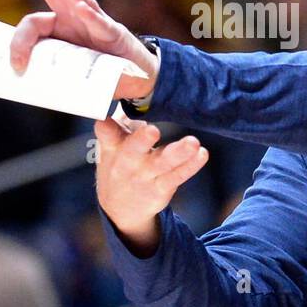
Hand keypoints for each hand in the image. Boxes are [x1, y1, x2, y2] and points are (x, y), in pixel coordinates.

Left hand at [9, 0, 157, 101]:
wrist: (136, 76)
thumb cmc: (98, 70)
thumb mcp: (68, 73)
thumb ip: (49, 73)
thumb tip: (22, 85)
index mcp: (60, 27)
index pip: (34, 22)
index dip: (20, 42)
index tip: (15, 64)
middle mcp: (75, 18)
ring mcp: (95, 23)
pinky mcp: (114, 35)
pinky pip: (101, 24)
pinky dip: (91, 17)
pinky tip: (82, 8)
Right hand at [93, 118, 208, 255]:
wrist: (119, 209)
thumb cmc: (119, 165)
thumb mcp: (111, 145)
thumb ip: (123, 122)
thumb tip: (136, 97)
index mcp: (113, 146)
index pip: (107, 134)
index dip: (106, 126)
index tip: (105, 119)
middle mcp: (127, 161)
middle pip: (133, 149)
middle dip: (142, 139)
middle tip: (152, 130)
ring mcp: (145, 175)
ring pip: (162, 163)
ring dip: (178, 153)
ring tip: (192, 143)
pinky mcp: (162, 187)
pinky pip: (178, 175)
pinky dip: (191, 165)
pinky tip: (202, 154)